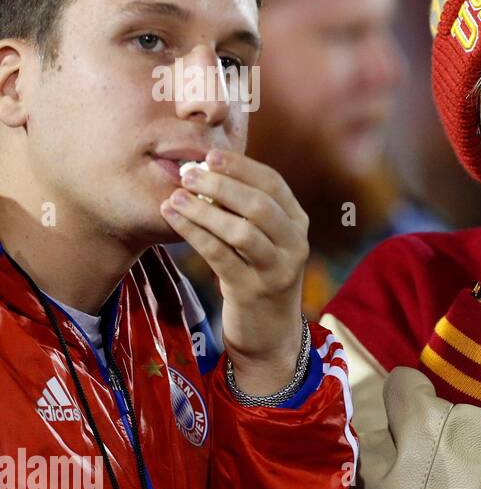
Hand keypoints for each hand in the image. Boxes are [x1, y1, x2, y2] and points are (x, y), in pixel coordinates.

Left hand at [161, 148, 309, 395]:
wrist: (269, 332)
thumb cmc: (257, 274)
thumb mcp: (264, 239)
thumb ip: (247, 208)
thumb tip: (206, 169)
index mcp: (298, 223)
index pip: (274, 183)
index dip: (241, 166)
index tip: (209, 155)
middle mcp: (295, 244)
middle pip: (260, 205)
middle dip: (221, 185)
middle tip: (188, 174)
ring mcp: (278, 269)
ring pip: (242, 231)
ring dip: (205, 211)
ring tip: (175, 198)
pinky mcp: (253, 291)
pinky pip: (220, 256)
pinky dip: (195, 234)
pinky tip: (174, 220)